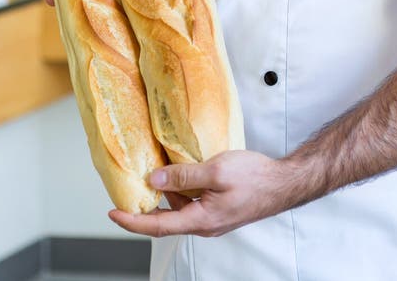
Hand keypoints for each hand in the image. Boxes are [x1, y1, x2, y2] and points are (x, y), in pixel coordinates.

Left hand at [109, 150, 293, 237]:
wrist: (283, 183)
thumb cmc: (255, 177)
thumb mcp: (217, 170)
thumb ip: (185, 175)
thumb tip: (155, 178)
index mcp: (201, 220)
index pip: (158, 226)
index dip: (132, 221)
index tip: (113, 213)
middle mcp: (204, 224)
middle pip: (166, 220)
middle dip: (144, 208)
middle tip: (126, 192)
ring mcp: (212, 218)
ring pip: (179, 210)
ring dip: (164, 196)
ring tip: (152, 174)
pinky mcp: (218, 209)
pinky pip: (192, 203)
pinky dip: (180, 191)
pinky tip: (179, 173)